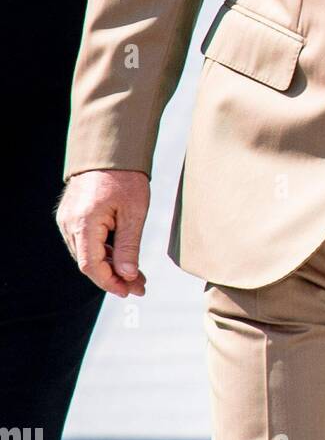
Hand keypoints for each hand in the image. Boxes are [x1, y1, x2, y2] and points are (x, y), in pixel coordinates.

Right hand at [57, 170, 149, 297]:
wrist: (111, 148)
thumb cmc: (125, 177)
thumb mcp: (134, 212)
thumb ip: (129, 246)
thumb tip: (127, 276)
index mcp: (83, 222)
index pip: (91, 266)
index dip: (110, 282)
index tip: (130, 291)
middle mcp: (70, 223)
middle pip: (88, 262)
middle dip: (114, 277)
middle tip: (140, 285)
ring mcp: (68, 218)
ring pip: (87, 253)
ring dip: (110, 265)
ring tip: (136, 275)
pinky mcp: (72, 214)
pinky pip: (86, 240)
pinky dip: (104, 251)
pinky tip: (122, 257)